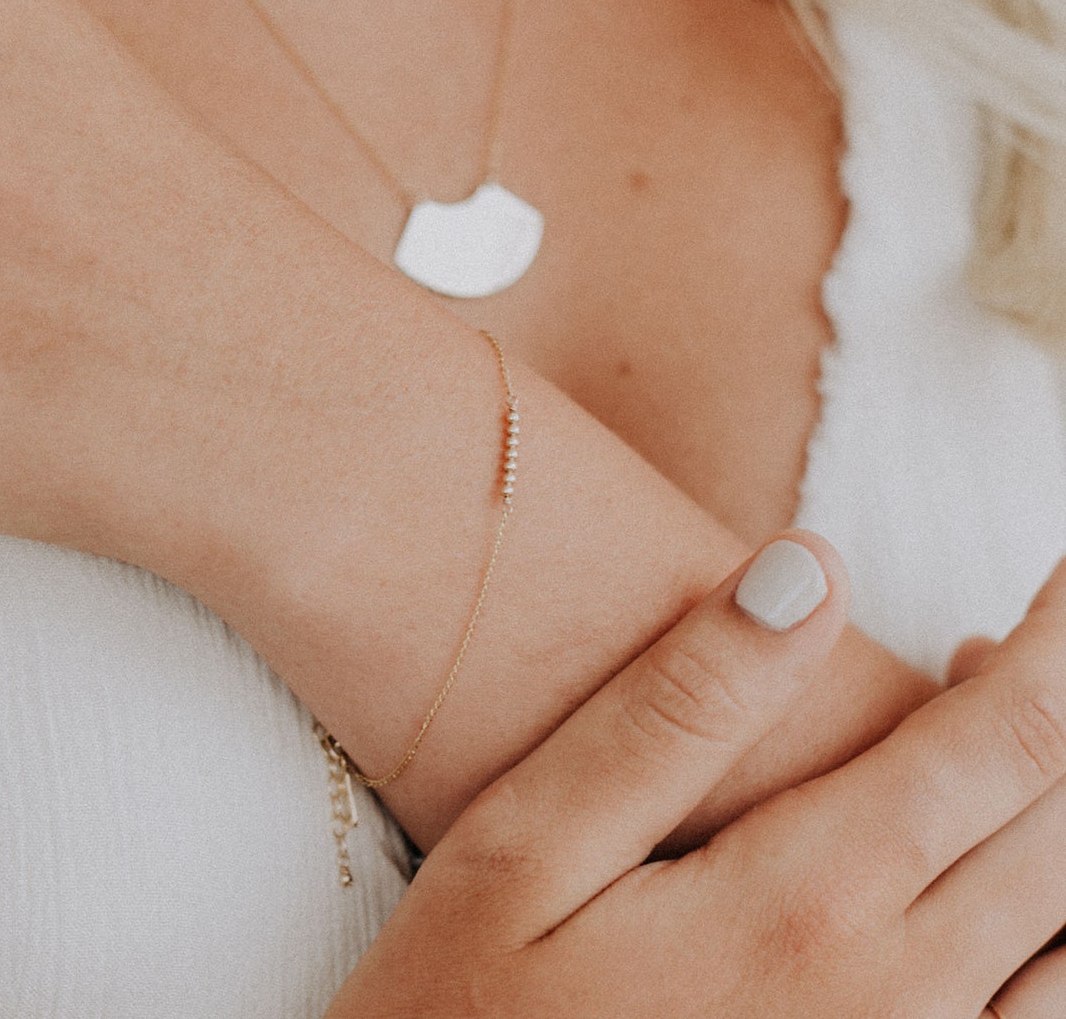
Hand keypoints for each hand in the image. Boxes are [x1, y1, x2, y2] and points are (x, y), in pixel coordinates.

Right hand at [332, 540, 1065, 1016]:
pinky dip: (1061, 921)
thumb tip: (805, 568)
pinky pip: (1048, 1016)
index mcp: (810, 905)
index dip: (1061, 630)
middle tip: (1048, 613)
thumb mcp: (528, 849)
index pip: (1006, 733)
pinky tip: (1002, 873)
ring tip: (1020, 710)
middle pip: (1063, 817)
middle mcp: (901, 1001)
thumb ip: (675, 710)